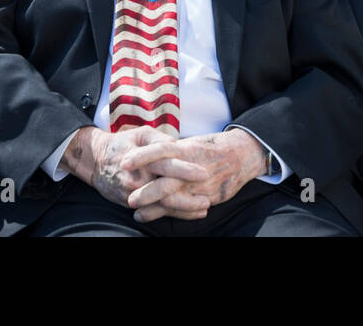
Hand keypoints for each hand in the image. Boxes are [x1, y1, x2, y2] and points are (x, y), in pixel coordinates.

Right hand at [60, 126, 209, 218]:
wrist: (96, 161)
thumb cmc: (123, 144)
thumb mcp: (140, 134)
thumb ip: (160, 139)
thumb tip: (178, 145)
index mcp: (142, 158)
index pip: (166, 164)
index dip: (185, 169)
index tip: (204, 173)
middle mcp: (137, 178)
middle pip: (165, 190)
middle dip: (187, 197)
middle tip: (208, 199)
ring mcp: (133, 193)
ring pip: (161, 205)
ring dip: (183, 209)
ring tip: (203, 209)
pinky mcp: (130, 203)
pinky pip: (153, 211)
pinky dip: (172, 213)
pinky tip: (189, 213)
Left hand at [120, 130, 266, 221]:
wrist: (239, 156)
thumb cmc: (209, 148)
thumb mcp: (189, 144)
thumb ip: (170, 150)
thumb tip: (145, 151)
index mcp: (185, 150)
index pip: (160, 150)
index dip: (142, 156)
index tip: (124, 162)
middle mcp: (190, 169)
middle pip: (166, 181)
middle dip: (147, 192)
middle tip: (129, 199)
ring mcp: (198, 185)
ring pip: (174, 200)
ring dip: (154, 209)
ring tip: (137, 214)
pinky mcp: (206, 197)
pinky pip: (186, 209)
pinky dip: (171, 215)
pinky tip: (158, 218)